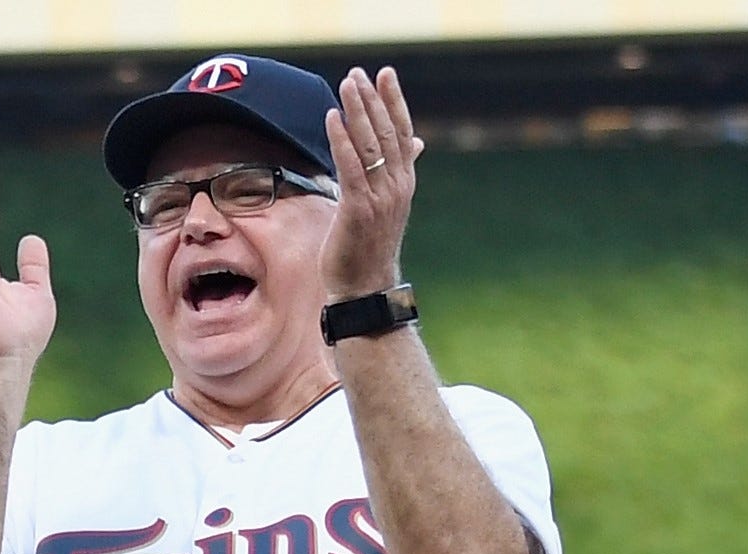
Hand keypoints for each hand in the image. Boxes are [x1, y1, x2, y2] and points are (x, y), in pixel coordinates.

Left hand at [320, 66, 425, 299]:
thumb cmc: (370, 247)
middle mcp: (397, 188)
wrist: (366, 288)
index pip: (403, 133)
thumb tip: (415, 143)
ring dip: (357, 111)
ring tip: (346, 84)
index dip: (395, 102)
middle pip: (387, 133)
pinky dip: (341, 140)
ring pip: (370, 146)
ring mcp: (379, 199)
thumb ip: (398, 171)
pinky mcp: (358, 209)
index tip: (386, 74)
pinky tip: (332, 118)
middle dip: (373, 100)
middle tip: (358, 73)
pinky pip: (350, 167)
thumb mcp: (387, 204)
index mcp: (404, 184)